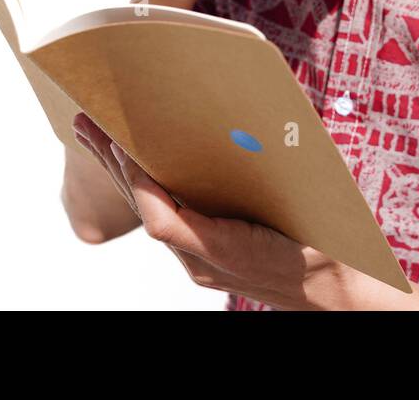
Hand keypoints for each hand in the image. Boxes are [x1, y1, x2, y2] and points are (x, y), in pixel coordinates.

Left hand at [71, 111, 360, 309]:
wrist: (332, 294)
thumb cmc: (319, 253)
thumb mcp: (299, 211)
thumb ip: (266, 181)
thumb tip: (242, 135)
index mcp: (221, 252)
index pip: (162, 220)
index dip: (140, 182)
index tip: (121, 147)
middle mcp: (201, 260)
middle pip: (145, 208)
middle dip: (112, 163)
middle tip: (86, 124)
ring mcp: (199, 260)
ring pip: (149, 210)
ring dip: (120, 171)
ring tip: (92, 135)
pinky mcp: (205, 255)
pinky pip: (166, 216)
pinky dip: (144, 187)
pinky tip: (131, 164)